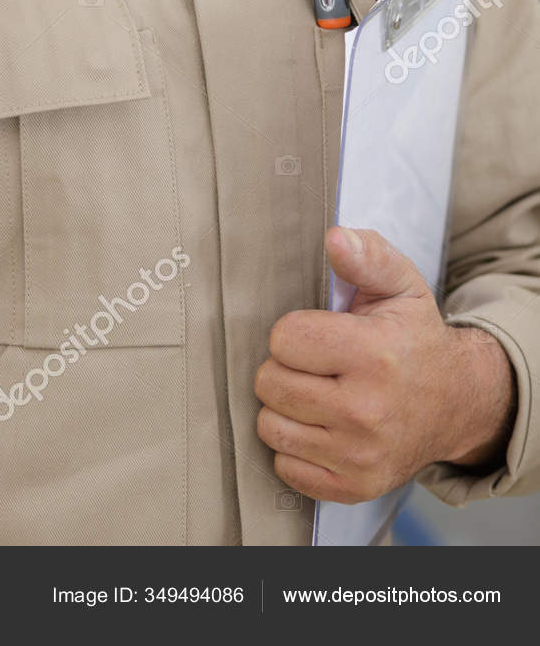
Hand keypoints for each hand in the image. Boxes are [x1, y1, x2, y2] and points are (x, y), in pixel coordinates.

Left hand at [253, 226, 516, 502]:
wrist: (456, 403)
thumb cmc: (415, 338)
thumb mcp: (400, 285)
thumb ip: (366, 256)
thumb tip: (334, 237)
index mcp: (374, 355)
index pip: (284, 339)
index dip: (293, 331)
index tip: (318, 334)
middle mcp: (367, 411)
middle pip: (270, 383)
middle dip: (284, 368)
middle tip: (315, 365)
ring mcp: (360, 456)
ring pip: (270, 426)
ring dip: (285, 408)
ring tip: (315, 393)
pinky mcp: (354, 487)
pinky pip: (286, 466)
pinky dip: (295, 446)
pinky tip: (320, 427)